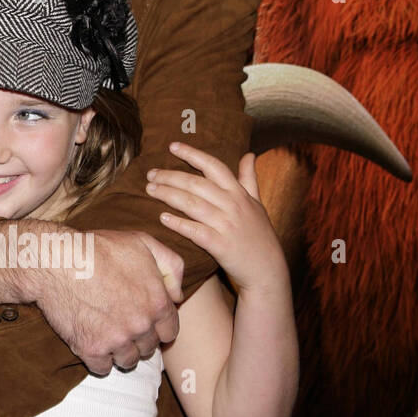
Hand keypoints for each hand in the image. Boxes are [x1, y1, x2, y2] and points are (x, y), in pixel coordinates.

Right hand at [34, 229, 182, 375]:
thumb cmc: (100, 248)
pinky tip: (92, 341)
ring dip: (120, 351)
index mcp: (157, 303)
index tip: (144, 322)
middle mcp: (141, 325)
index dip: (158, 327)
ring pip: (128, 361)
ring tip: (107, 333)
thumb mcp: (144, 243)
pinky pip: (103, 368)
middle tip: (121, 324)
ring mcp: (117, 340)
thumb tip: (178, 295)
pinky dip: (99, 359)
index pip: (170, 332)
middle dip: (138, 339)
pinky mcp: (92, 349)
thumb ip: (171, 267)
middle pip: (149, 348)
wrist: (58, 260)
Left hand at [145, 143, 283, 292]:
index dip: (192, 154)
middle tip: (150, 174)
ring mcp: (226, 225)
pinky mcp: (221, 246)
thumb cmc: (259, 236)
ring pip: (193, 204)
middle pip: (197, 184)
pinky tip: (163, 218)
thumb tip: (249, 154)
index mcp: (239, 193)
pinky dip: (179, 224)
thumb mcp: (257, 204)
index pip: (214, 166)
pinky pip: (196, 231)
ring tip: (150, 190)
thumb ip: (250, 179)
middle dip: (171, 176)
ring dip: (169, 195)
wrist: (267, 270)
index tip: (172, 146)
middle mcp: (233, 205)